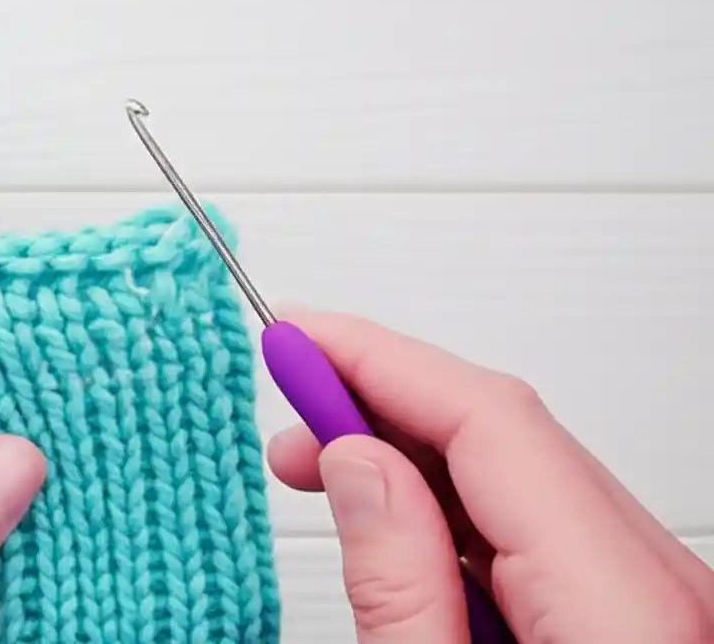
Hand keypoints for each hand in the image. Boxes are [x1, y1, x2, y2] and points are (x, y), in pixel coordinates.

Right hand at [267, 310, 713, 642]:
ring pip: (517, 475)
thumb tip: (356, 466)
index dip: (379, 360)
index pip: (494, 422)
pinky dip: (449, 507)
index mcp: (625, 608)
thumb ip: (400, 593)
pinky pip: (532, 526)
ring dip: (408, 456)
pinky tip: (388, 517)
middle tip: (288, 408)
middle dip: (380, 404)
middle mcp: (659, 587)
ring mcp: (653, 597)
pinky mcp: (630, 612)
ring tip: (315, 467)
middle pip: (508, 434)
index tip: (295, 336)